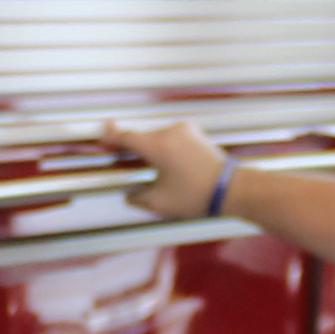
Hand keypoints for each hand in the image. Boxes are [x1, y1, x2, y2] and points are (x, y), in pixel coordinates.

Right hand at [99, 117, 222, 220]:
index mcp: (158, 145)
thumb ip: (137, 197)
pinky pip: (172, 138)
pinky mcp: (196, 134)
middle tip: (124, 162)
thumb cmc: (197, 195)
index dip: (111, 137)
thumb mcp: (160, 203)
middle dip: (133, 150)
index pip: (127, 137)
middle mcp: (170, 132)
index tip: (102, 137)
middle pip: (142, 138)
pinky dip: (165, 149)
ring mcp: (185, 131)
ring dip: (151, 150)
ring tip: (151, 170)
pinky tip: (167, 166)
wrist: (232, 189)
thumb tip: (130, 194)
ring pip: (157, 138)